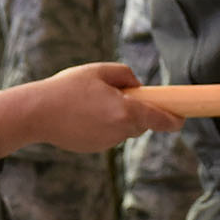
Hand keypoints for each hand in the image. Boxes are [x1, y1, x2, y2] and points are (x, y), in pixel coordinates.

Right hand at [0, 61, 177, 155]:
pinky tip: (81, 116)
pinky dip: (101, 126)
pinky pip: (106, 135)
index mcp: (126, 111)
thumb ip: (126, 75)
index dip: (174, 120)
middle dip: (135, 111)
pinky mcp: (94, 149)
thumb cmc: (67, 88)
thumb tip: (138, 86)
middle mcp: (120, 131)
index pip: (159, 119)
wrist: (37, 113)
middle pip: (140, 124)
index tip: (181, 119)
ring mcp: (107, 143)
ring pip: (122, 129)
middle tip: (114, 95)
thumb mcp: (98, 70)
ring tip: (89, 103)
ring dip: (116, 118)